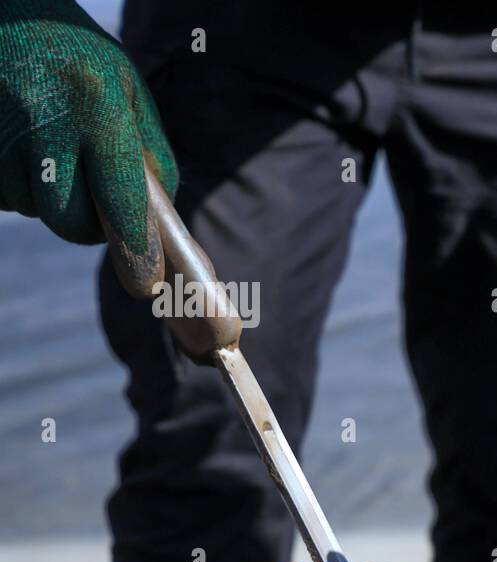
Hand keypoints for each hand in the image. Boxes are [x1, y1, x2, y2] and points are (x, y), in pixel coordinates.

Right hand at [0, 0, 176, 293]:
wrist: (6, 18)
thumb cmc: (81, 59)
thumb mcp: (129, 92)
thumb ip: (150, 157)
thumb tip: (162, 229)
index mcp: (98, 106)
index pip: (121, 201)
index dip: (135, 249)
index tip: (147, 283)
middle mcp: (45, 122)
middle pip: (70, 223)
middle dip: (89, 226)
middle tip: (96, 197)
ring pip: (33, 210)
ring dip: (49, 197)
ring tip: (51, 146)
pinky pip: (4, 194)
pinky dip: (18, 184)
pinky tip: (22, 144)